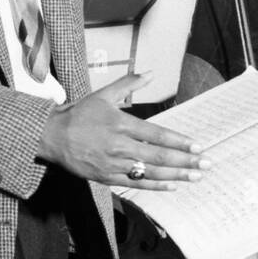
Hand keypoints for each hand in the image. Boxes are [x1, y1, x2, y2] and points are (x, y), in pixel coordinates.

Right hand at [37, 73, 209, 188]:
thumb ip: (128, 84)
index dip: (180, 142)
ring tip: (195, 176)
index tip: (198, 146)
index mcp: (121, 124)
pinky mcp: (107, 177)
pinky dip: (155, 186)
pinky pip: (136, 184)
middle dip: (185, 161)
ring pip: (150, 172)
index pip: (157, 135)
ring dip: (176, 175)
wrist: (52, 136)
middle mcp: (120, 146)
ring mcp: (114, 164)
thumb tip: (150, 72)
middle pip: (159, 156)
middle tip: (205, 164)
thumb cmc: (79, 114)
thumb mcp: (103, 94)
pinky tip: (172, 186)